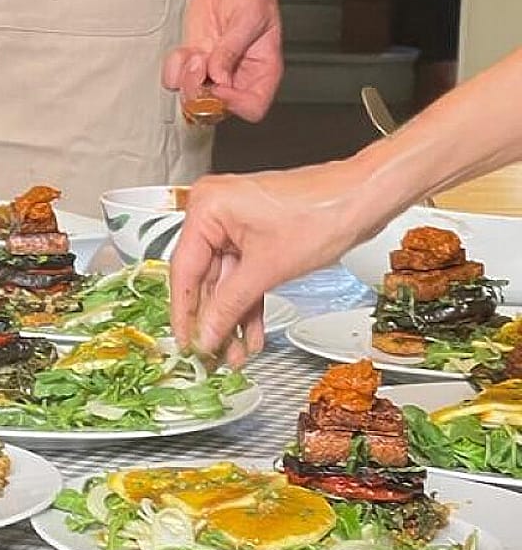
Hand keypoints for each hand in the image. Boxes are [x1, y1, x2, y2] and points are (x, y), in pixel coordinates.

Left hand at [163, 0, 283, 121]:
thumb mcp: (248, 18)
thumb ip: (231, 50)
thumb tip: (218, 77)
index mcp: (262, 71)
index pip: (252, 107)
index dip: (233, 104)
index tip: (220, 84)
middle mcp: (237, 75)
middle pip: (218, 108)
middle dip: (203, 92)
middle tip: (201, 66)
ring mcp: (214, 70)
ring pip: (192, 96)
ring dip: (186, 79)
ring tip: (195, 55)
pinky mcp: (195, 60)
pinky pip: (176, 80)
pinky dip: (173, 69)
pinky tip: (183, 52)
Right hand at [170, 161, 375, 364]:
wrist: (365, 197)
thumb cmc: (324, 210)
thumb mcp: (267, 269)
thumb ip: (228, 306)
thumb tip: (206, 333)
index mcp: (208, 208)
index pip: (184, 271)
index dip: (185, 313)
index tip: (185, 342)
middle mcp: (216, 212)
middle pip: (205, 279)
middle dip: (213, 320)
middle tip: (210, 352)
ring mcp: (236, 224)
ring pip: (226, 282)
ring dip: (232, 318)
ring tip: (233, 350)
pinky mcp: (256, 235)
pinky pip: (244, 275)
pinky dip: (248, 303)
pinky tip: (250, 332)